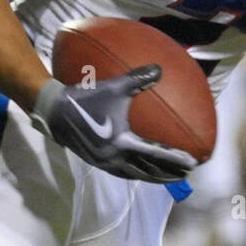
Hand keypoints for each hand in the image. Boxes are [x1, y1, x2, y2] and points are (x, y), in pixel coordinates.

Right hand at [28, 64, 196, 183]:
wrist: (53, 112)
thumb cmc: (85, 98)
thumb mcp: (112, 87)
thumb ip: (137, 79)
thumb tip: (159, 68)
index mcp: (121, 142)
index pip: (155, 154)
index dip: (175, 159)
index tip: (192, 162)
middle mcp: (114, 157)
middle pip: (148, 170)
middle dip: (169, 173)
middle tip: (187, 173)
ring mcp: (105, 162)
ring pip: (136, 174)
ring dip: (154, 176)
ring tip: (169, 176)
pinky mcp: (97, 161)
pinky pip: (123, 172)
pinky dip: (137, 173)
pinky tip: (142, 168)